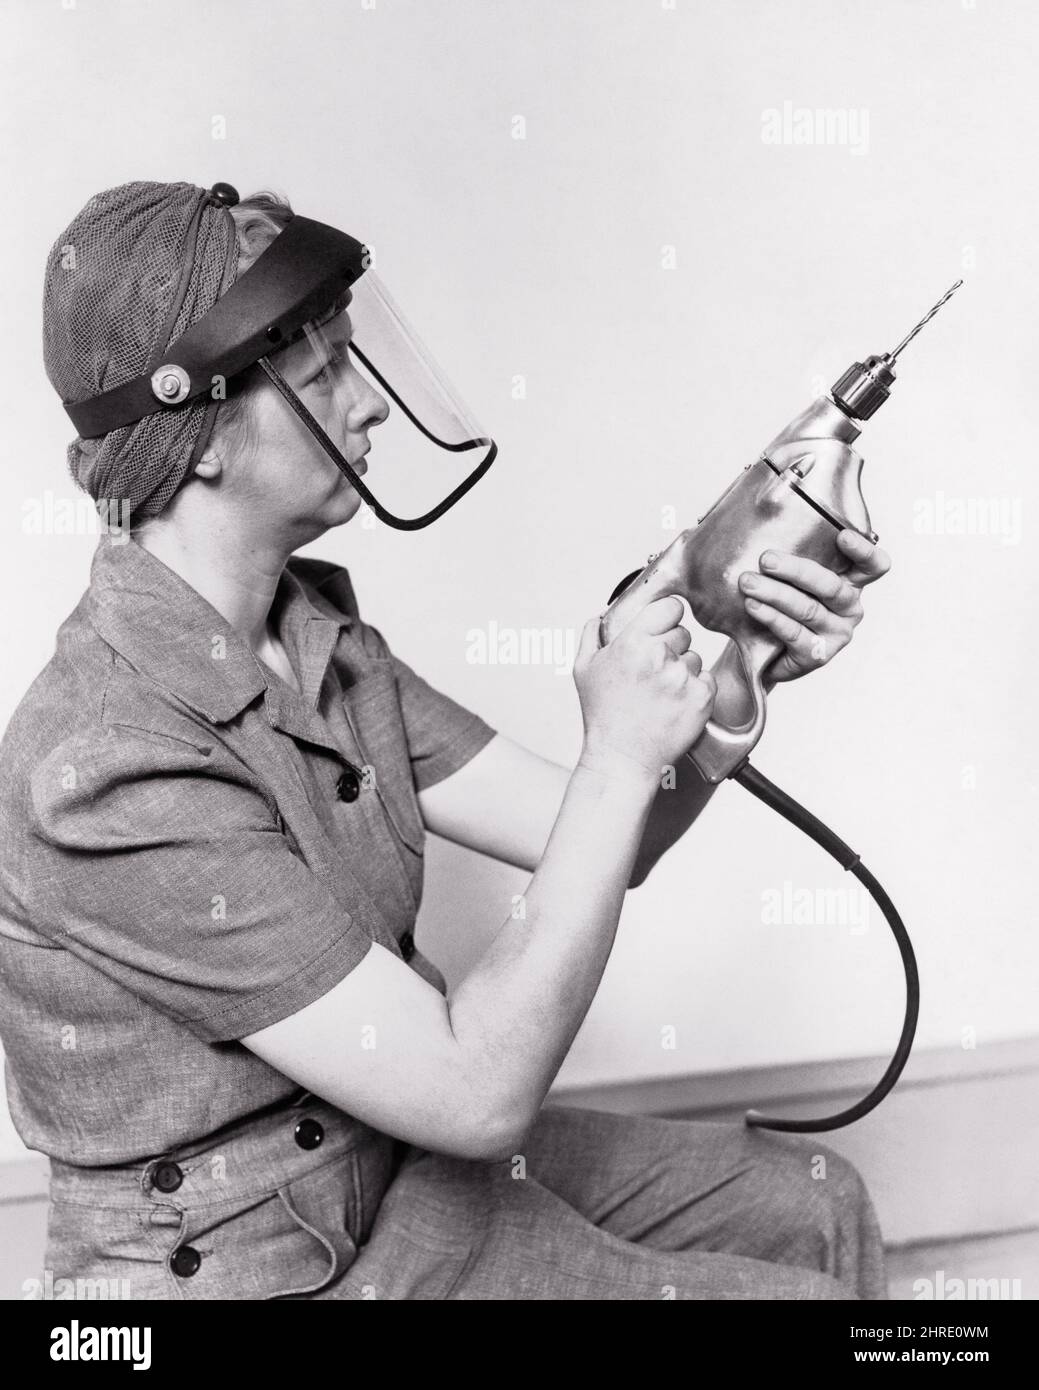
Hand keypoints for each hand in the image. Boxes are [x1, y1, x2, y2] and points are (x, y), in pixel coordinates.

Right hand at [574, 597, 716, 782]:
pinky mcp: (702, 699)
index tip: (664, 624)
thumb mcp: (584, 669)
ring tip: (660, 694)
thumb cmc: (603, 717)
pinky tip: (674, 705)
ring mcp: (684, 679)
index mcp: (633, 643)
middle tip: (652, 672)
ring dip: (682, 671)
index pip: (671, 607)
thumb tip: (602, 616)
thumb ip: (592, 634)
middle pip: (683, 633)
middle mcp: (660, 657)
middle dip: (670, 648)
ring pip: (694, 658)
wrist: (622, 758)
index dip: (667, 615)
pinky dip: (695, 690)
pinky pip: (707, 680)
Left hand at [736, 530, 890, 682]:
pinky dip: (771, 617)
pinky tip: (752, 605)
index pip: (873, 565)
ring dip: (774, 593)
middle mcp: (850, 608)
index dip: (863, 551)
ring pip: (807, 609)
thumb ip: (796, 554)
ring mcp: (837, 634)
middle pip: (831, 586)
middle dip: (796, 571)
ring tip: (748, 582)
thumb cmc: (780, 605)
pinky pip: (793, 632)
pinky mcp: (818, 656)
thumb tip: (770, 517)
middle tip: (766, 559)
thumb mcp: (792, 578)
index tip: (842, 536)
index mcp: (851, 583)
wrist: (762, 652)